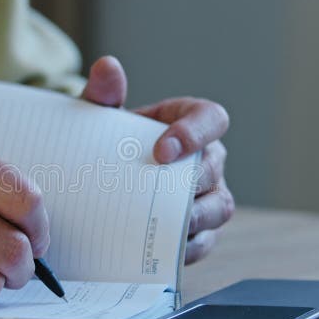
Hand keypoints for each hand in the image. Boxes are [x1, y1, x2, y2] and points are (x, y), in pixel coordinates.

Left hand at [80, 56, 233, 264]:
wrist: (97, 177)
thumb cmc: (106, 141)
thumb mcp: (99, 117)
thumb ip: (103, 93)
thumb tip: (106, 68)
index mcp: (188, 121)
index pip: (211, 118)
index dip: (196, 133)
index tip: (162, 150)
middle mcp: (206, 158)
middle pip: (215, 168)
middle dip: (191, 181)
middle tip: (158, 194)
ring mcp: (207, 195)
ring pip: (220, 206)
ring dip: (196, 217)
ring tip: (165, 225)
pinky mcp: (199, 230)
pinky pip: (205, 241)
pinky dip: (187, 247)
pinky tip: (162, 250)